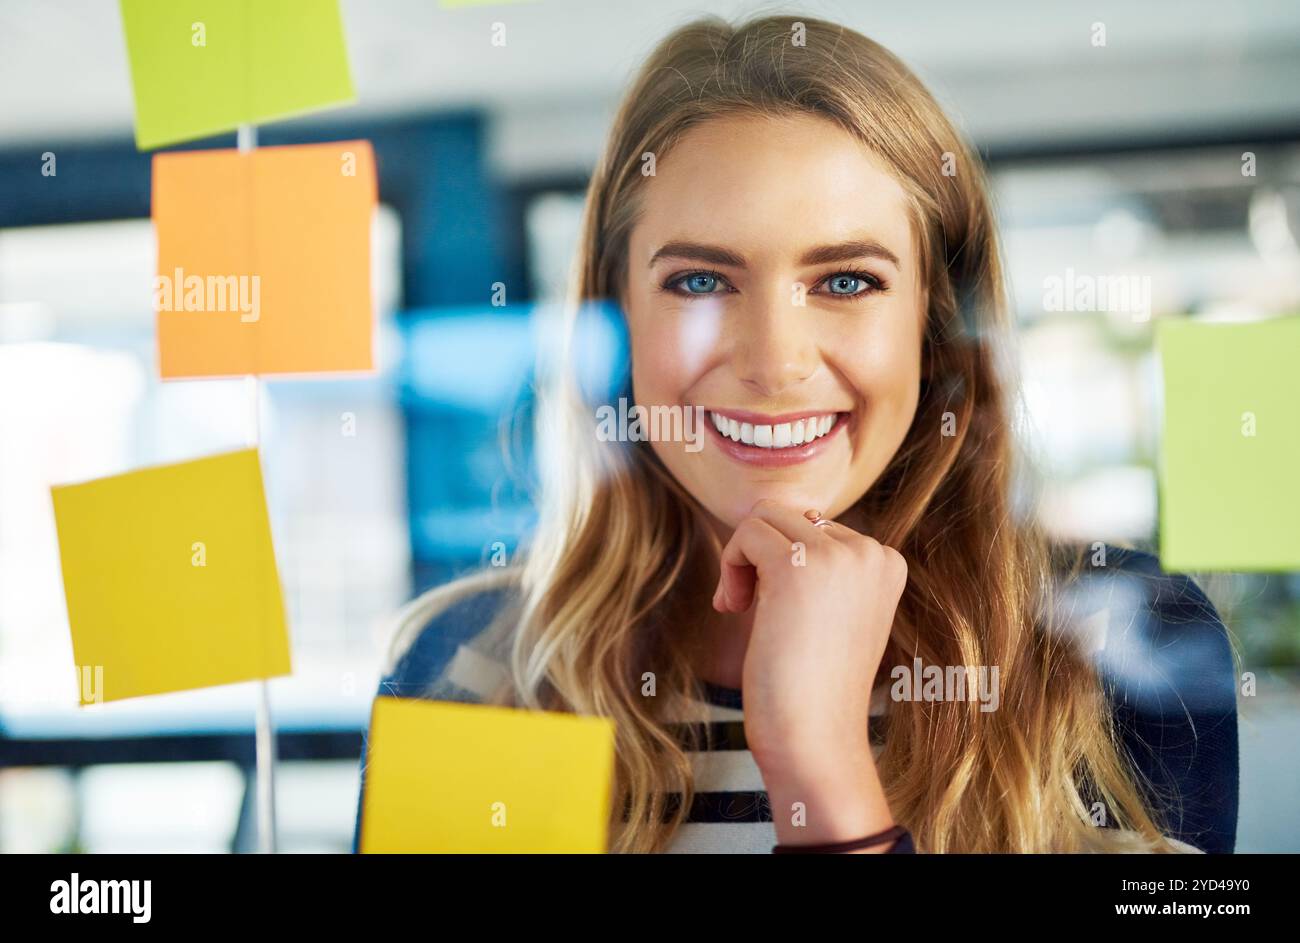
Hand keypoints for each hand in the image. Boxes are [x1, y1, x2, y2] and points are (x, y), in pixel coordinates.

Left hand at [711, 499, 906, 781]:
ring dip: (740, 558)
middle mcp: (870, 551)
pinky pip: (746, 533)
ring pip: (764, 516)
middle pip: (787, 513)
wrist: (814, 738)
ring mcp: (839, 555)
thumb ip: (820, 564)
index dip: (780, 559)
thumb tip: (786, 511)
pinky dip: (729, 566)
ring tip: (740, 606)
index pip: (815, 523)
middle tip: (748, 606)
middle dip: (758, 554)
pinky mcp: (798, 564)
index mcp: (886, 561)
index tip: (775, 609)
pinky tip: (732, 608)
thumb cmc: (813, 685)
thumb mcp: (831, 611)